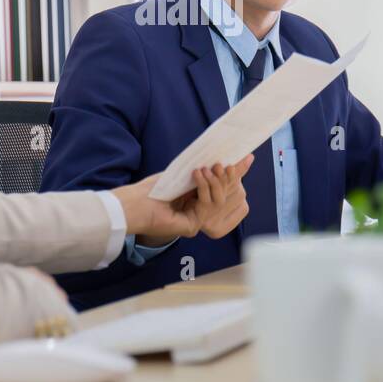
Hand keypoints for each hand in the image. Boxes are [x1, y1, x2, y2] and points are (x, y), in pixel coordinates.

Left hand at [112, 156, 253, 246]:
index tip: (247, 157)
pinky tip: (198, 174)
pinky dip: (204, 188)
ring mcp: (198, 220)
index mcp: (199, 199)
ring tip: (206, 167)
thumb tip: (224, 156)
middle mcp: (200, 212)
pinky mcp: (193, 225)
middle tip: (229, 161)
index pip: (222, 186)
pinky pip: (207, 205)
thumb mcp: (184, 173)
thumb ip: (205, 169)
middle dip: (229, 176)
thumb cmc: (154, 188)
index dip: (234, 173)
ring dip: (214, 181)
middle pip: (225, 193)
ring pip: (219, 200)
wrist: (136, 204)